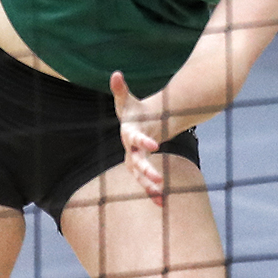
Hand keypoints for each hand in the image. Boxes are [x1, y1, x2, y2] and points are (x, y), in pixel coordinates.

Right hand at [109, 71, 168, 205]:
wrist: (138, 125)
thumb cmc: (134, 112)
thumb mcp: (128, 102)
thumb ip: (121, 90)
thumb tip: (115, 73)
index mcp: (129, 133)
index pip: (134, 139)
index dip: (143, 141)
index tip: (155, 144)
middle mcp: (129, 150)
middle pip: (135, 163)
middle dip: (146, 171)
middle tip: (158, 179)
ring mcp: (135, 161)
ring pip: (140, 176)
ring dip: (149, 186)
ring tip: (161, 195)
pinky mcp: (142, 169)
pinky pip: (145, 183)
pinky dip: (152, 194)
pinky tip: (162, 204)